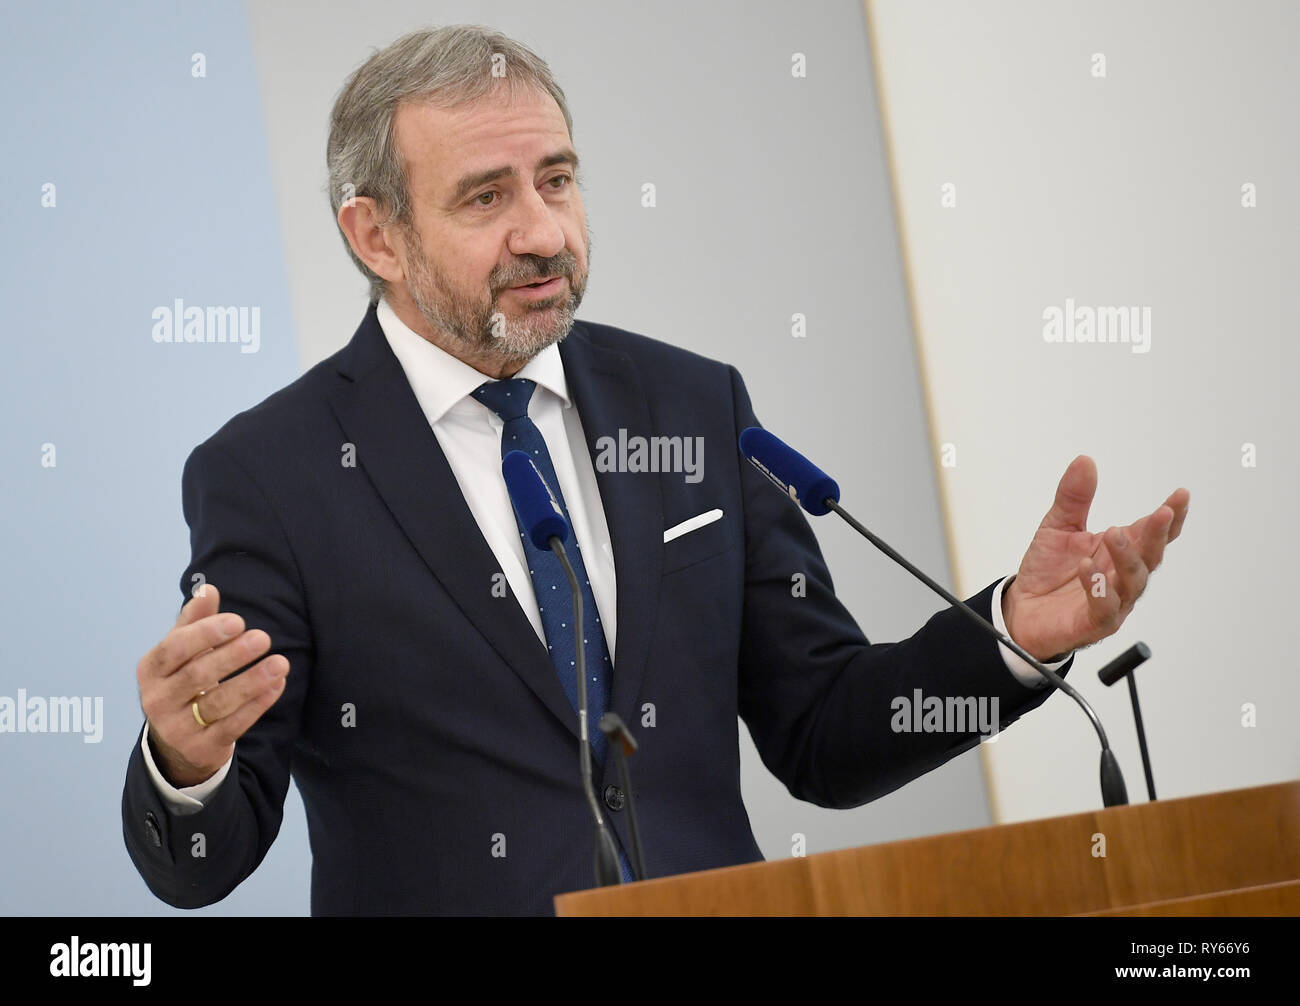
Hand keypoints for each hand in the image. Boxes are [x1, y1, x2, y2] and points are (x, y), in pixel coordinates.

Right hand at [136, 585, 289, 787]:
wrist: (176, 741)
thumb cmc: (183, 682)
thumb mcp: (182, 652)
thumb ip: (194, 621)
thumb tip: (208, 589)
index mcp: (151, 670)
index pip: (175, 649)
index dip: (206, 634)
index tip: (238, 621)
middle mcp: (157, 700)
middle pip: (197, 675)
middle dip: (232, 656)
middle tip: (263, 638)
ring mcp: (177, 728)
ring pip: (217, 703)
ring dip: (251, 681)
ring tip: (280, 663)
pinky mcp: (201, 748)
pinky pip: (233, 726)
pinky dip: (257, 705)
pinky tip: (277, 685)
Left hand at [1002, 456, 1188, 660]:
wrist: (1022, 610)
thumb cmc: (1047, 571)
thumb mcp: (1057, 526)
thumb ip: (1073, 497)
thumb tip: (1085, 461)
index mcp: (1120, 550)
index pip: (1152, 533)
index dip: (1171, 516)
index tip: (1180, 495)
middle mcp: (1122, 576)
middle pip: (1150, 555)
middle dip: (1157, 534)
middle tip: (1161, 513)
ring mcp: (1114, 601)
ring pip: (1133, 581)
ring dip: (1127, 556)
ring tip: (1114, 534)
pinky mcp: (1095, 623)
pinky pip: (1104, 607)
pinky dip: (1099, 588)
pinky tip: (1089, 569)